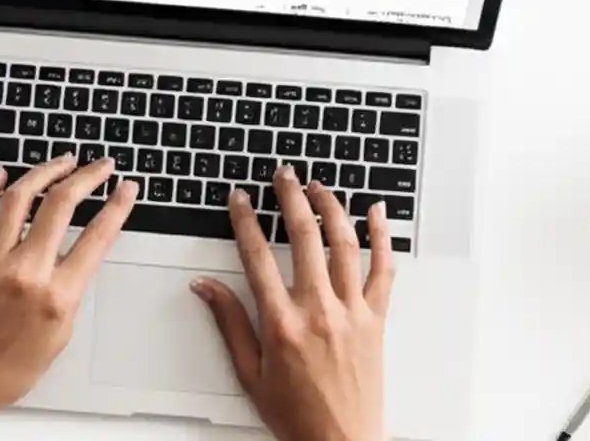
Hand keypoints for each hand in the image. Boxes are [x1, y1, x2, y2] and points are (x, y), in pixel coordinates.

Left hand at [0, 154, 136, 437]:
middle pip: (61, 205)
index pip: (96, 237)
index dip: (118, 206)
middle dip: (87, 177)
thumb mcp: (61, 333)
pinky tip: (1, 174)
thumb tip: (78, 255)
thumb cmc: (9, 369)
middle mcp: (25, 272)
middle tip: (100, 166)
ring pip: (19, 198)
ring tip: (62, 161)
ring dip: (44, 172)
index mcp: (56, 296)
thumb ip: (70, 290)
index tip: (126, 189)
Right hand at [192, 166, 395, 440]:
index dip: (244, 220)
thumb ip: (229, 322)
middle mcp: (318, 311)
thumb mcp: (249, 371)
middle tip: (283, 175)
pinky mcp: (376, 320)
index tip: (239, 199)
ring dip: (331, 208)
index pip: (257, 256)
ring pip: (344, 245)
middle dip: (290, 197)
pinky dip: (381, 238)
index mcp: (281, 323)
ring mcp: (351, 313)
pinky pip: (384, 270)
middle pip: (303, 237)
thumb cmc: (296, 414)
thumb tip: (205, 286)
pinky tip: (376, 213)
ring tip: (320, 186)